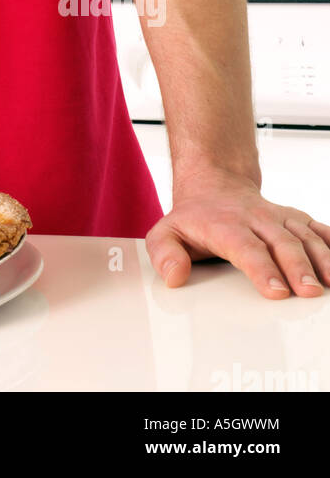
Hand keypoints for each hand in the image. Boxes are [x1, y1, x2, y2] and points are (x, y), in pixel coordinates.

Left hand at [146, 169, 329, 297]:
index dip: (262, 269)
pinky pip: (318, 228)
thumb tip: (173, 276)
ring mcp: (278, 218)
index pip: (246, 248)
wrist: (214, 185)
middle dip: (297, 268)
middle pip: (281, 243)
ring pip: (304, 235)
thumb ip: (164, 253)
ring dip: (321, 258)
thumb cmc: (193, 218)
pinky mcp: (294, 219)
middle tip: (308, 292)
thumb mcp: (165, 232)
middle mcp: (256, 219)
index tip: (276, 291)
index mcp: (225, 225)